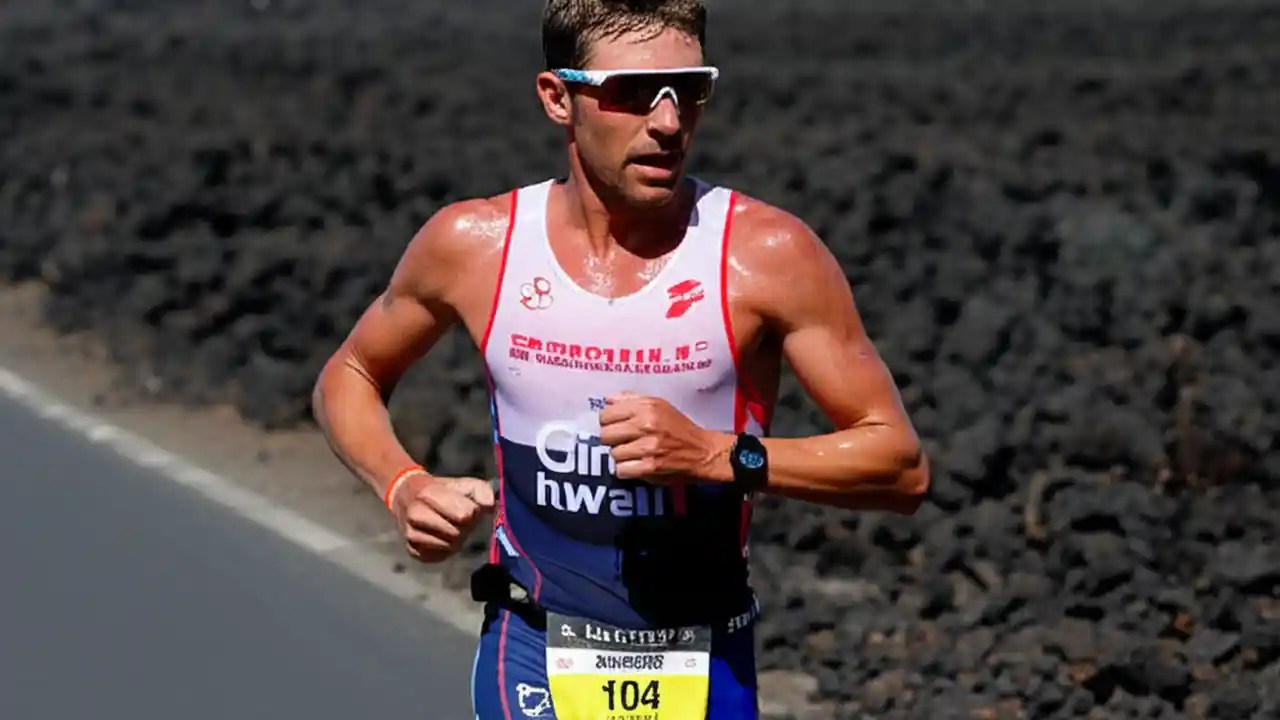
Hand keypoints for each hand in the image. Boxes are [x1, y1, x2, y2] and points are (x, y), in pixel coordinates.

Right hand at [389, 475, 494, 562]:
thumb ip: (482, 491)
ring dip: (455, 539)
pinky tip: (442, 537)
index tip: (467, 506)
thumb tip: (489, 507)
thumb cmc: (443, 490)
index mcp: (428, 493)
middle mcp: (415, 514)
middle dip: (463, 527)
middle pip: (456, 533)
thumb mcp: (464, 483)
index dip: (472, 511)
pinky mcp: (411, 550)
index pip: (464, 515)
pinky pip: (439, 556)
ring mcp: (410, 534)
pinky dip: (445, 549)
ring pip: (448, 546)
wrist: (408, 496)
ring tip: (451, 527)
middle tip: (459, 518)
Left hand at [598, 392, 726, 481]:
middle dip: (612, 440)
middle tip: (624, 441)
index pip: (606, 414)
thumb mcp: (659, 405)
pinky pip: (621, 470)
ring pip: (613, 454)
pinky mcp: (650, 466)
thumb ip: (632, 400)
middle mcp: (646, 424)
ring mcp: (647, 446)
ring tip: (634, 454)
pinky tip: (637, 465)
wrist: (703, 451)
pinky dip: (627, 470)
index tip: (616, 426)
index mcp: (646, 406)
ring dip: (621, 456)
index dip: (608, 422)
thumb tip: (608, 401)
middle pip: (605, 435)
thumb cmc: (679, 428)